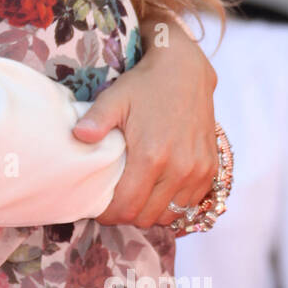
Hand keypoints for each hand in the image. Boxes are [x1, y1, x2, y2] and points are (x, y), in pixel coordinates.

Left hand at [72, 17, 217, 227]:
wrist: (185, 71)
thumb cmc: (145, 85)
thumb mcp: (114, 98)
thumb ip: (95, 120)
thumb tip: (78, 137)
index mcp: (151, 156)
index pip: (127, 207)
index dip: (109, 215)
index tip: (98, 209)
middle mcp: (178, 168)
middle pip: (146, 216)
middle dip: (126, 215)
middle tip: (114, 203)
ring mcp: (197, 171)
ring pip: (169, 215)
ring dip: (149, 212)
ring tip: (136, 197)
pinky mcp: (210, 168)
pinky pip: (190, 204)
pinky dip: (172, 204)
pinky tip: (158, 191)